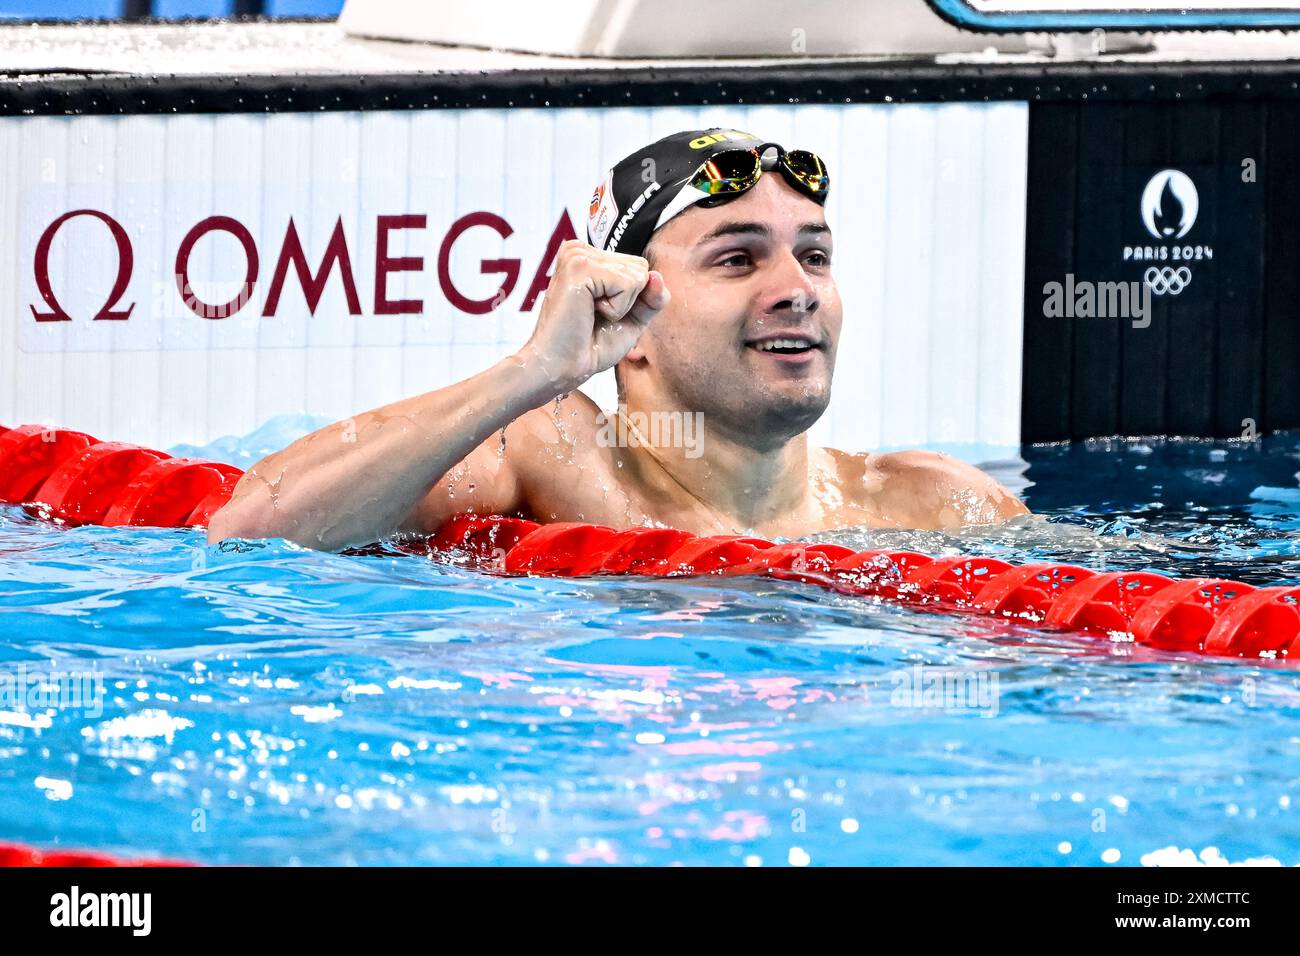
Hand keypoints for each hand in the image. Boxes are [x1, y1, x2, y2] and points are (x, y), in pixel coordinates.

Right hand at [517, 240, 669, 391]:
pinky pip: (627, 284)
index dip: (632, 299)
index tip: (600, 313)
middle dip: (628, 301)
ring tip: (590, 315)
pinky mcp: (579, 267)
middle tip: (595, 316)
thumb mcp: (632, 318)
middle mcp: (579, 250)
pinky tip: (588, 313)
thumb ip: (651, 297)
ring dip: (621, 306)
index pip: (639, 267)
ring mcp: (578, 256)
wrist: (562, 367)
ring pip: (636, 275)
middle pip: (640, 268)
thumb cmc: (590, 346)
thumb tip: (657, 275)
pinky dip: (616, 308)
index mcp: (587, 257)